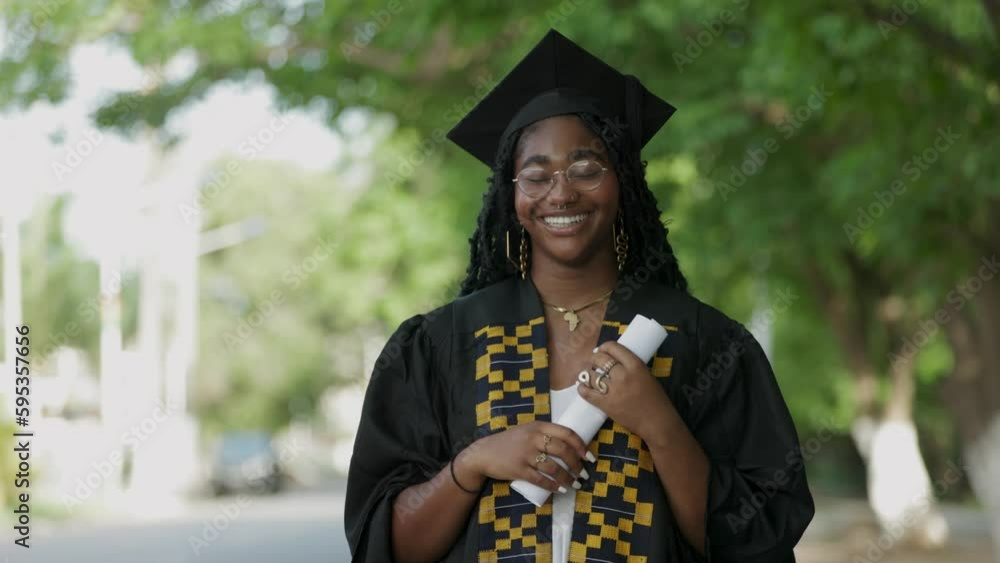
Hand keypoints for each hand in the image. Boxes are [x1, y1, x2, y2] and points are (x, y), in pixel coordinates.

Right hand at [462, 421, 594, 493]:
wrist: (483, 453)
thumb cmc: (508, 443)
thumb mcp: (526, 431)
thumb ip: (544, 434)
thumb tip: (569, 445)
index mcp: (538, 426)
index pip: (566, 433)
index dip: (581, 445)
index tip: (589, 456)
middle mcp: (533, 438)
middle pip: (563, 450)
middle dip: (577, 464)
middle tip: (583, 473)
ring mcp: (526, 454)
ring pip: (554, 467)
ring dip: (568, 478)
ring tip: (575, 484)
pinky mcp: (519, 469)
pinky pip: (540, 479)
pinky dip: (553, 486)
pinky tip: (560, 489)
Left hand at [577, 341, 674, 442]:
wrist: (658, 423)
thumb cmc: (657, 400)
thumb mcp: (647, 376)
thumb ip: (632, 368)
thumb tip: (616, 363)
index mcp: (635, 365)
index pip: (614, 347)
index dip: (604, 347)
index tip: (601, 350)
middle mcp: (623, 375)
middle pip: (600, 359)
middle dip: (594, 358)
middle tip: (593, 361)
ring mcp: (613, 390)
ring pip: (592, 375)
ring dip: (587, 373)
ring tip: (587, 374)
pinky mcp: (607, 405)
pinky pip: (588, 394)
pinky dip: (582, 389)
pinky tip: (581, 387)